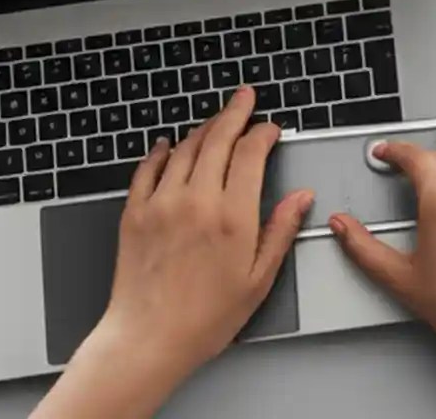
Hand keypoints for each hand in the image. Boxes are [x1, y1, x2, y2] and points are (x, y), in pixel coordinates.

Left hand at [33, 86, 313, 418]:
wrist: (148, 338)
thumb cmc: (206, 317)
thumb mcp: (260, 278)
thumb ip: (281, 231)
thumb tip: (301, 198)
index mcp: (233, 216)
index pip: (251, 153)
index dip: (263, 133)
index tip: (271, 129)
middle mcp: (196, 201)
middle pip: (217, 139)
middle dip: (235, 113)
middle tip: (244, 97)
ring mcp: (161, 204)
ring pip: (184, 148)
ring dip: (203, 128)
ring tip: (216, 120)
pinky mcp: (134, 213)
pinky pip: (147, 168)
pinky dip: (160, 151)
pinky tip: (167, 144)